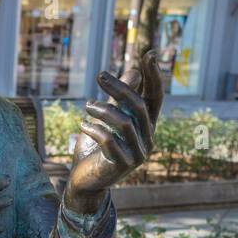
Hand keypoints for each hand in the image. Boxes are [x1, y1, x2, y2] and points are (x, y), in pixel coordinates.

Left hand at [64, 51, 162, 218]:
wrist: (86, 182)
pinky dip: (94, 129)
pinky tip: (82, 126)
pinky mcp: (122, 166)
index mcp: (146, 127)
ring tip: (87, 106)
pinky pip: (109, 141)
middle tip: (100, 75)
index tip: (149, 54)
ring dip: (102, 110)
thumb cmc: (96, 148)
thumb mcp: (107, 121)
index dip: (153, 77)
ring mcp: (137, 155)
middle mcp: (147, 140)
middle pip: (138, 106)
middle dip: (119, 88)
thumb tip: (133, 71)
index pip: (155, 98)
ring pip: (123, 123)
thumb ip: (119, 99)